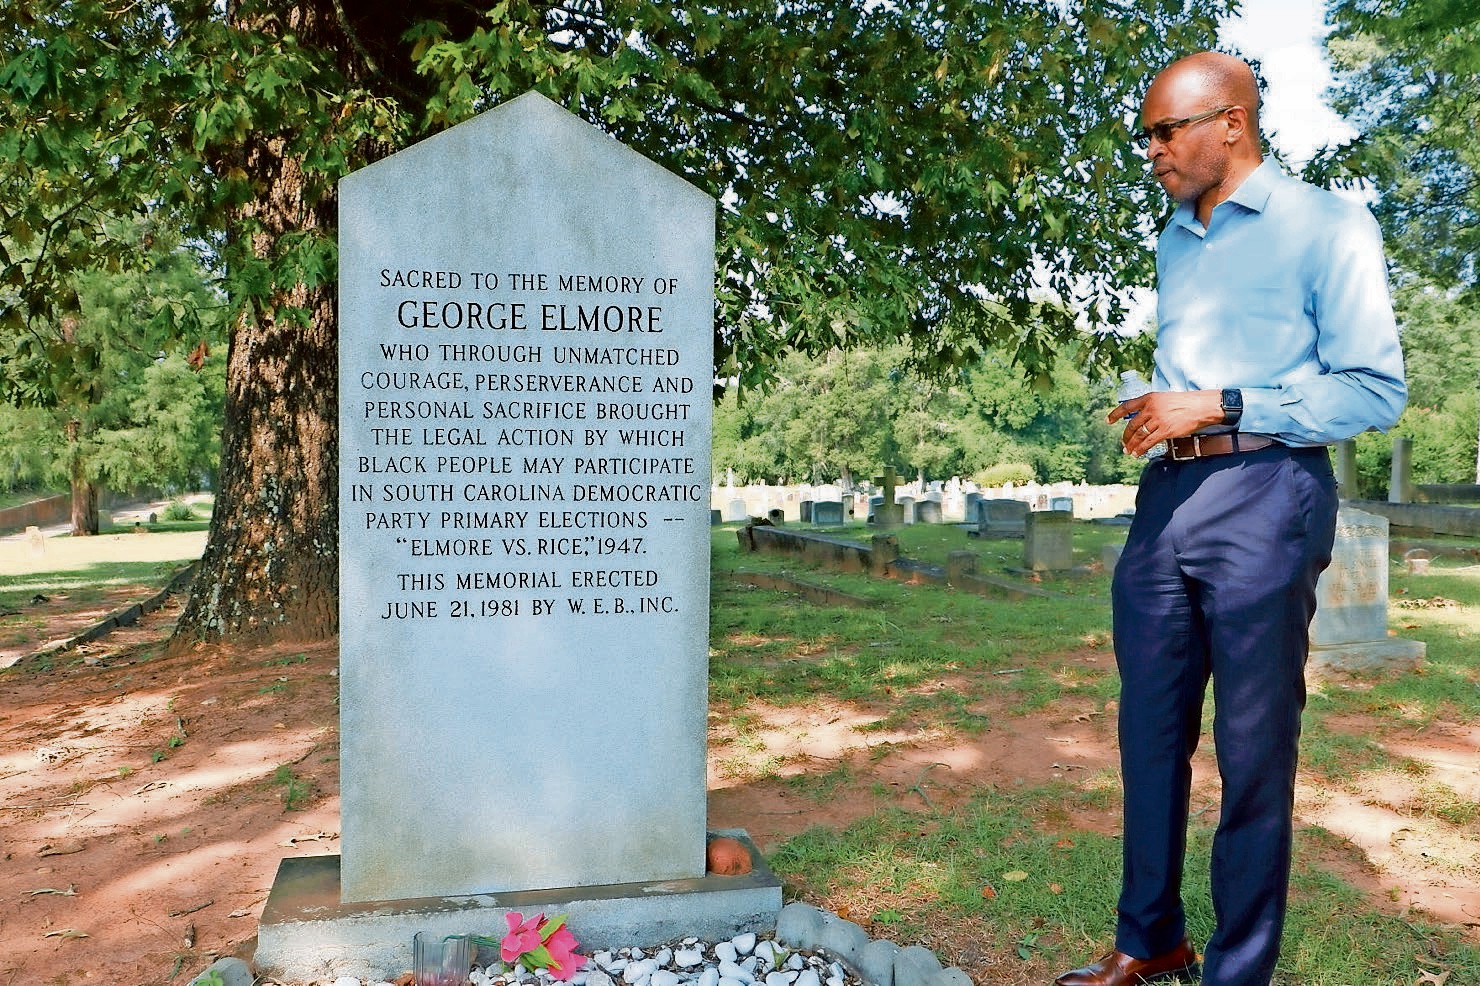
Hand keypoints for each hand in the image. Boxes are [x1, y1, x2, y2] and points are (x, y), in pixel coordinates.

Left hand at [1107, 390, 1226, 456]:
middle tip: (1123, 442)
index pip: (1127, 406)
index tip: (1108, 421)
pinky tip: (1137, 453)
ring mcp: (1158, 420)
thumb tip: (1142, 419)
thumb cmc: (1185, 402)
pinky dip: (1140, 449)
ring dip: (1131, 444)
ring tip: (1127, 450)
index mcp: (1150, 398)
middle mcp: (1151, 408)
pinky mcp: (1165, 431)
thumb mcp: (1164, 398)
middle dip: (1125, 436)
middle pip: (1132, 425)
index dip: (1115, 414)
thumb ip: (1152, 406)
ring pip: (1139, 435)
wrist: (1201, 406)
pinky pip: (1148, 442)